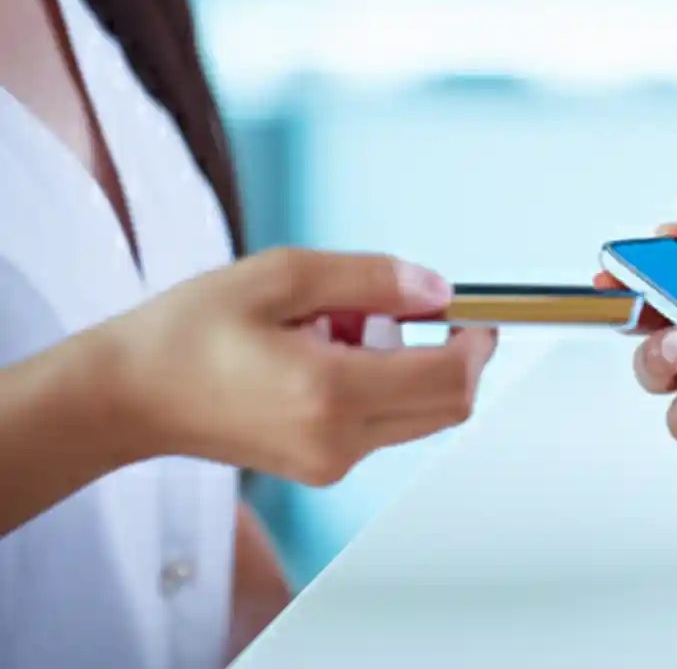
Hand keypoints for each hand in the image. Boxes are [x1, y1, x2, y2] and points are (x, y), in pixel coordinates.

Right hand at [95, 248, 496, 484]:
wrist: (130, 396)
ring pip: (418, 415)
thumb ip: (372, 279)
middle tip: (413, 309)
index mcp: (331, 393)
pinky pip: (384, 424)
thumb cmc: (191, 331)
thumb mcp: (282, 276)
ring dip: (408, 367)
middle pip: (447, 407)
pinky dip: (380, 385)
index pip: (449, 379)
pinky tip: (324, 356)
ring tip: (338, 330)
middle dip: (450, 354)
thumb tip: (439, 289)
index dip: (477, 344)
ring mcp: (331, 463)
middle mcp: (339, 441)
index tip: (479, 314)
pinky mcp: (322, 468)